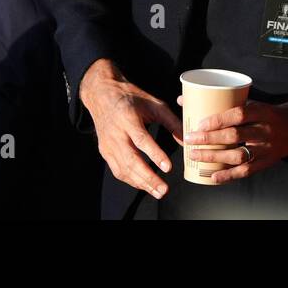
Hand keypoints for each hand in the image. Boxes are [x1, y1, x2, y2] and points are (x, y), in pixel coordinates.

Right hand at [80, 59, 181, 198]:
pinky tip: (144, 185)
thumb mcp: (153, 103)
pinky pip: (117, 170)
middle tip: (164, 189)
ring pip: (123, 169)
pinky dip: (131, 180)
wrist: (102, 95)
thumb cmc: (131, 98)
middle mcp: (116, 133)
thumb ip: (171, 121)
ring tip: (157, 191)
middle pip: (131, 160)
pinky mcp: (105, 152)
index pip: (141, 139)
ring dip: (141, 183)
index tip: (167, 167)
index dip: (155, 154)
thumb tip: (185, 139)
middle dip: (148, 177)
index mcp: (128, 118)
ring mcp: (108, 145)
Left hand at [180, 97, 287, 182]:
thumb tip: (186, 101)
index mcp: (262, 112)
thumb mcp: (255, 103)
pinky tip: (213, 177)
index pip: (238, 114)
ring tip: (195, 155)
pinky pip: (245, 171)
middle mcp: (264, 131)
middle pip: (234, 136)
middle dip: (209, 139)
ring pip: (238, 156)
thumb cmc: (268, 113)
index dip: (218, 120)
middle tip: (190, 140)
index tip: (199, 123)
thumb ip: (227, 104)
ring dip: (214, 157)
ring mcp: (265, 149)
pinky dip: (228, 176)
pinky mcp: (265, 163)